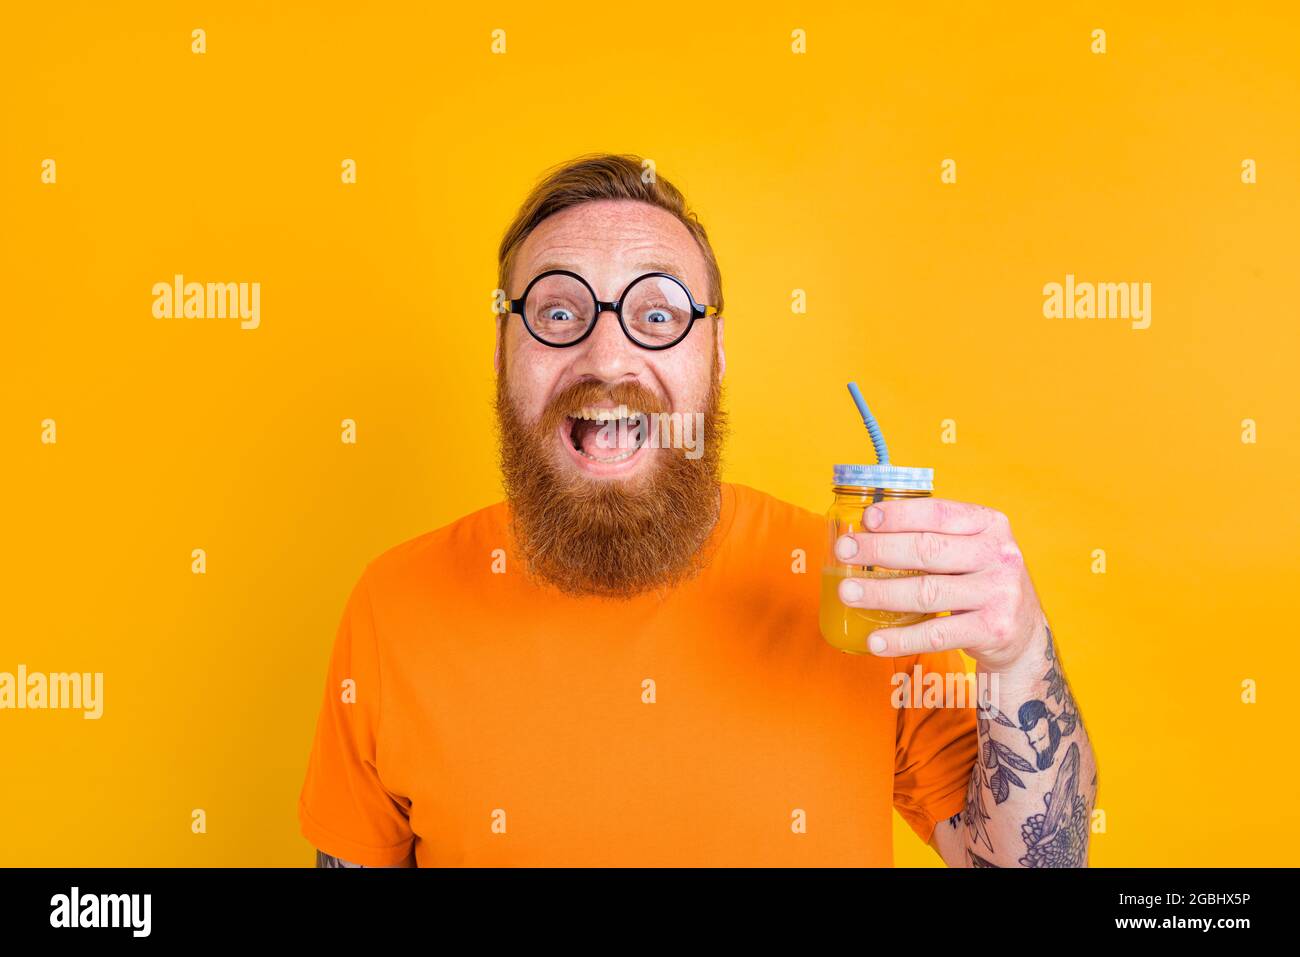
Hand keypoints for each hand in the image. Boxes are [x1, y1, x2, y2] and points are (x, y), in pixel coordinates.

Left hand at [834, 498, 1047, 671]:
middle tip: (844, 552)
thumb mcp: (971, 549)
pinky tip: (875, 639)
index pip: (939, 513)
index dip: (899, 515)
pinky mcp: (994, 629)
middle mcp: (999, 555)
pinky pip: (937, 633)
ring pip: (927, 592)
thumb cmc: (981, 581)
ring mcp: (999, 593)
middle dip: (879, 550)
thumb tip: (868, 530)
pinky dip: (902, 638)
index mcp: (991, 524)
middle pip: (927, 550)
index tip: (866, 519)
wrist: (1025, 633)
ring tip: (848, 592)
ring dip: (881, 593)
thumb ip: (936, 536)